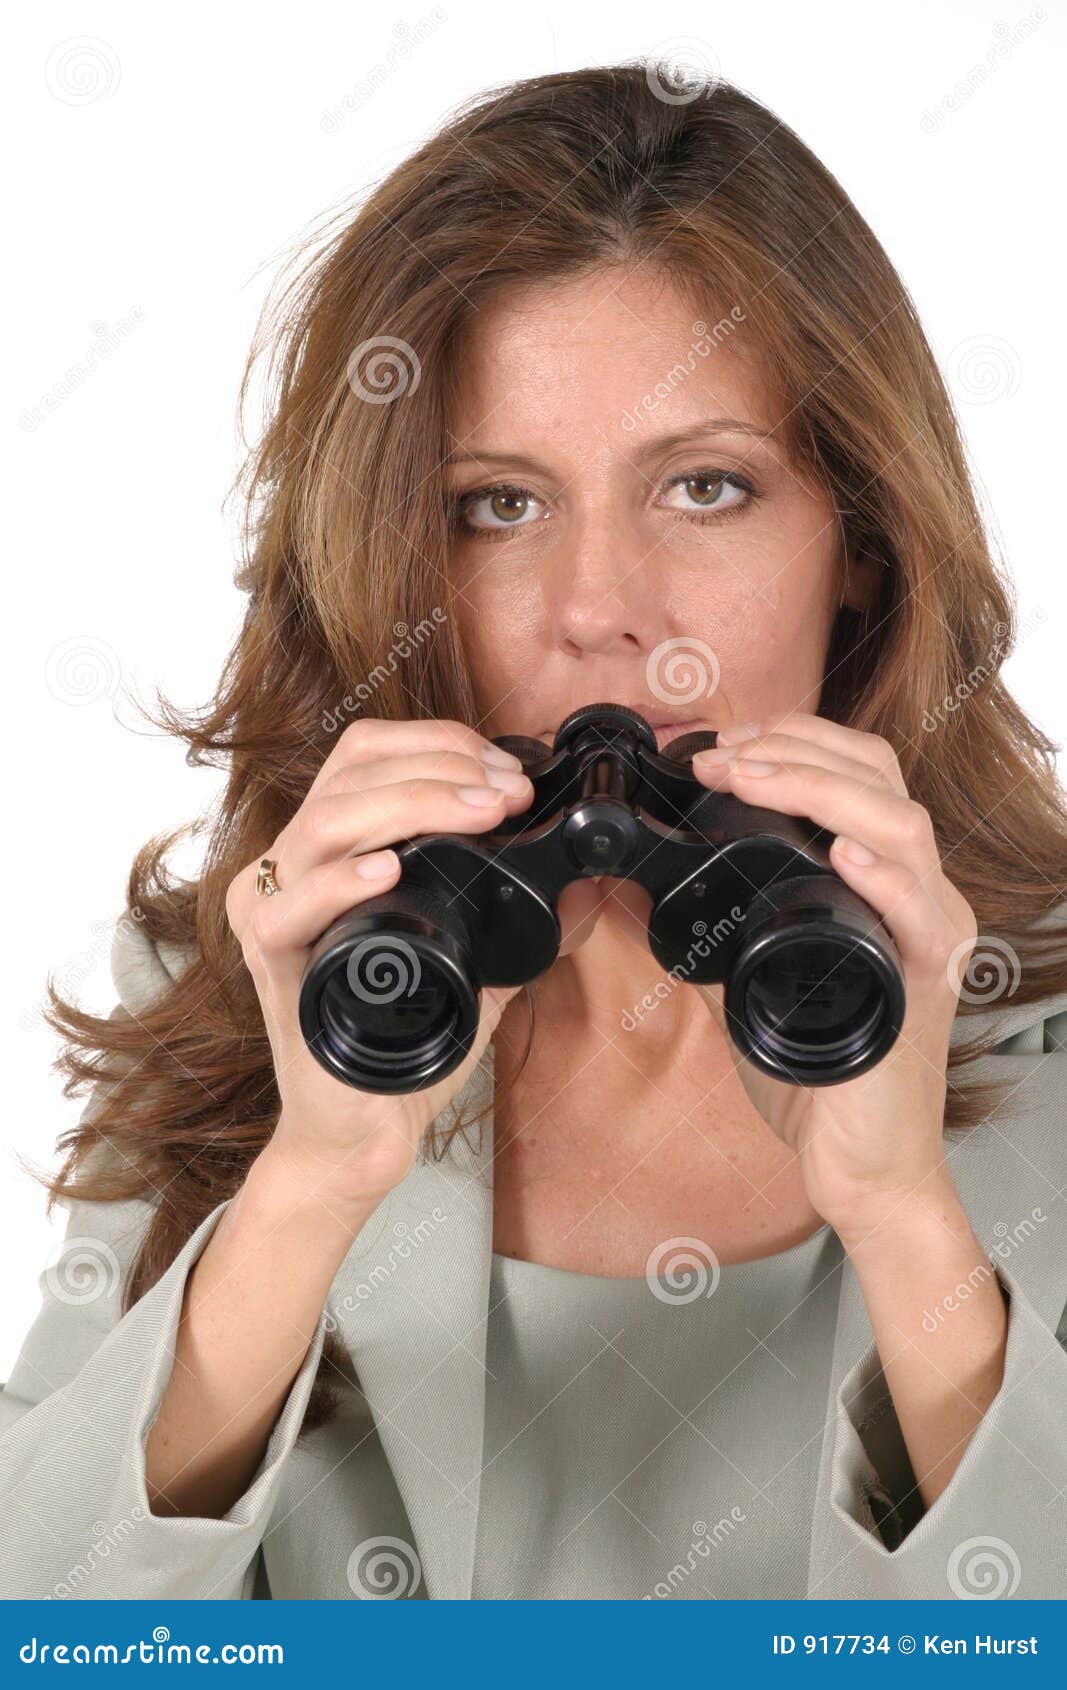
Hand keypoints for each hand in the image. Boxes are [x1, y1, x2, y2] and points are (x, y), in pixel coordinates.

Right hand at [225, 717, 534, 1215]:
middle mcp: (295, 867)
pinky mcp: (271, 962)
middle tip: (507, 795)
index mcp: (333, 850)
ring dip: (412, 804)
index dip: (440, 745)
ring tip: (480, 814)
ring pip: (327, 819)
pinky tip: (387, 874)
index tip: (508, 774)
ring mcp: (275, 910)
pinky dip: (339, 882)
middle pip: (352, 771)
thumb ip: (519, 921)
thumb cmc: (405, 1045)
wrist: (362, 1132)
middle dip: (441, 767)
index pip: (369, 753)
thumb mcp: (476, 965)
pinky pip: (291, 906)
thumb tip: (588, 887)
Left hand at [689, 711, 978, 1239]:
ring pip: (901, 826)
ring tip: (754, 778)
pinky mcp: (928, 984)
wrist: (860, 1167)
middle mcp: (913, 894)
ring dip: (822, 790)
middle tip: (720, 753)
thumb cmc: (815, 1078)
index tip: (714, 744)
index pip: (851, 773)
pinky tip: (842, 855)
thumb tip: (624, 888)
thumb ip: (701, 930)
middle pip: (878, 778)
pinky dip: (883, 878)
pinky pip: (919, 915)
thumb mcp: (740, 983)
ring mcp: (927, 934)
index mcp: (876, 881)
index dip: (786, 741)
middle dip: (794, 749)